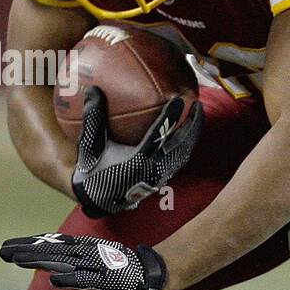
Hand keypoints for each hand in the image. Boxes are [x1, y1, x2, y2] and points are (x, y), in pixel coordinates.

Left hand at [0, 232, 166, 289]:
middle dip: (28, 252)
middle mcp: (88, 254)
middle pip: (53, 252)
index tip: (9, 248)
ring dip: (42, 261)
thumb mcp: (97, 262)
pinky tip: (54, 279)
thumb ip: (77, 262)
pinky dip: (71, 278)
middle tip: (3, 252)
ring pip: (65, 262)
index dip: (31, 246)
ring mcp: (98, 266)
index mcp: (85, 249)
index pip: (53, 246)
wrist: (155, 274)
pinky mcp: (108, 280)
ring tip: (20, 261)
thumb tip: (54, 267)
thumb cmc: (124, 268)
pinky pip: (87, 279)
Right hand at [72, 87, 203, 218]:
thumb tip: (93, 89)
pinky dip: (187, 143)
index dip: (170, 117)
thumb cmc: (93, 170)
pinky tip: (188, 131)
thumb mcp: (90, 144)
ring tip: (197, 114)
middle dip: (192, 124)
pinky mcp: (163, 178)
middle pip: (180, 145)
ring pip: (184, 152)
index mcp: (137, 161)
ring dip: (192, 133)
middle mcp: (153, 170)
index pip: (159, 136)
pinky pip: (180, 158)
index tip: (179, 100)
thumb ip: (93, 118)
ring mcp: (161, 175)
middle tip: (198, 104)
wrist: (98, 200)